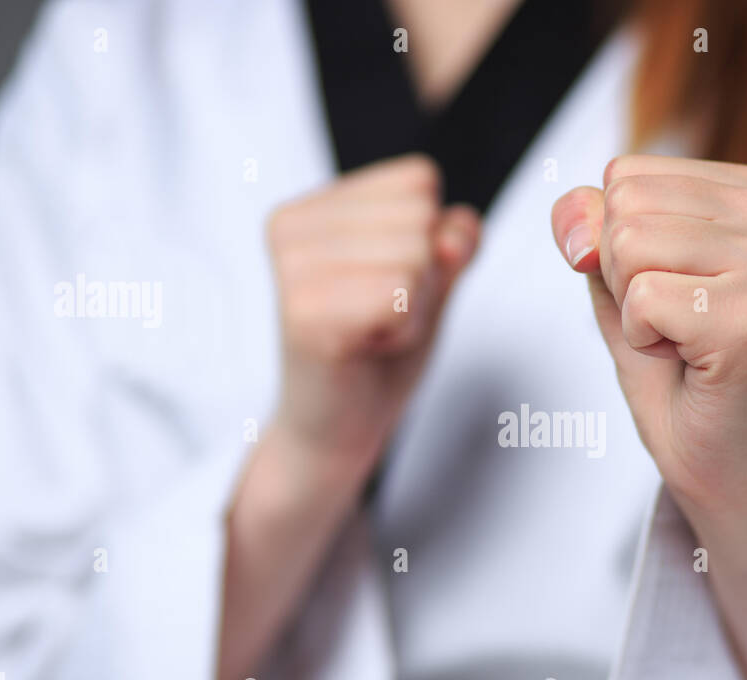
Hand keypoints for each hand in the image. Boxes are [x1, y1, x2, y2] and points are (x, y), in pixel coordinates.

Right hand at [267, 153, 480, 477]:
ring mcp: (291, 267)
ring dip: (415, 310)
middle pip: (422, 218)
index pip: (419, 180)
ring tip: (370, 335)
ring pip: (418, 255)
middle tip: (378, 320)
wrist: (335, 432)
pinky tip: (366, 349)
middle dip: (424, 280)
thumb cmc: (378, 355)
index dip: (427, 244)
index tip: (385, 291)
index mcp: (311, 206)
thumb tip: (455, 231)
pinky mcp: (303, 311)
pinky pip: (402, 293)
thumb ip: (453, 239)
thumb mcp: (430, 280)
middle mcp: (290, 225)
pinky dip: (405, 331)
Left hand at [551, 155, 746, 554]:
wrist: (722, 456)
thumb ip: (589, 230)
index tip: (673, 293)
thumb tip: (577, 221)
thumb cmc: (676, 368)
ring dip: (635, 311)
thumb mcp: (618, 281)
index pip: (624, 175)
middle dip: (623, 277)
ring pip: (628, 247)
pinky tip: (690, 362)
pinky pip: (641, 300)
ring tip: (683, 341)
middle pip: (623, 206)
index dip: (618, 247)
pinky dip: (644, 342)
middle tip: (675, 324)